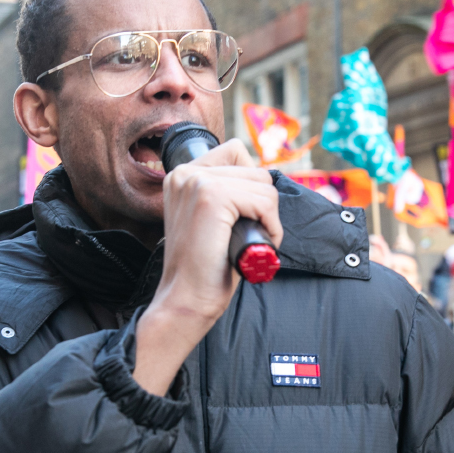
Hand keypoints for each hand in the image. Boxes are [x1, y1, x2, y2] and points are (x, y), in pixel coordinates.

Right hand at [135, 139, 281, 395]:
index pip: (237, 152)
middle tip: (248, 235)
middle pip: (255, 169)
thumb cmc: (204, 268)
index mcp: (182, 175)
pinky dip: (271, 225)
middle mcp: (186, 172)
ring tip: (249, 241)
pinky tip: (256, 243)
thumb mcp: (211, 220)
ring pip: (263, 184)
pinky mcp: (212, 198)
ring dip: (268, 217)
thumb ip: (226, 194)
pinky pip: (264, 200)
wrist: (185, 300)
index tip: (243, 218)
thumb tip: (263, 176)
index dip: (252, 187)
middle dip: (262, 204)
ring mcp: (198, 182)